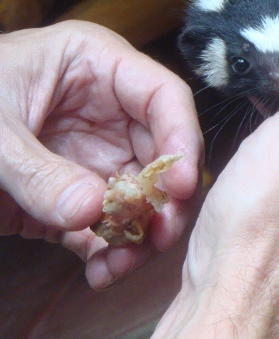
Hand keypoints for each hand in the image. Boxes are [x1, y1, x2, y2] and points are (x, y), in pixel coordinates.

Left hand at [0, 21, 202, 288]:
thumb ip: (37, 170)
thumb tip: (90, 210)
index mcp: (95, 66)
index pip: (163, 97)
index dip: (181, 140)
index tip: (181, 188)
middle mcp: (108, 110)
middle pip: (162, 153)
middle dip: (163, 201)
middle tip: (157, 239)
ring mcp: (94, 154)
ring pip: (141, 196)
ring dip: (138, 235)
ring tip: (118, 266)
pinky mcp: (74, 193)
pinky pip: (105, 223)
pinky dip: (108, 251)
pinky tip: (99, 273)